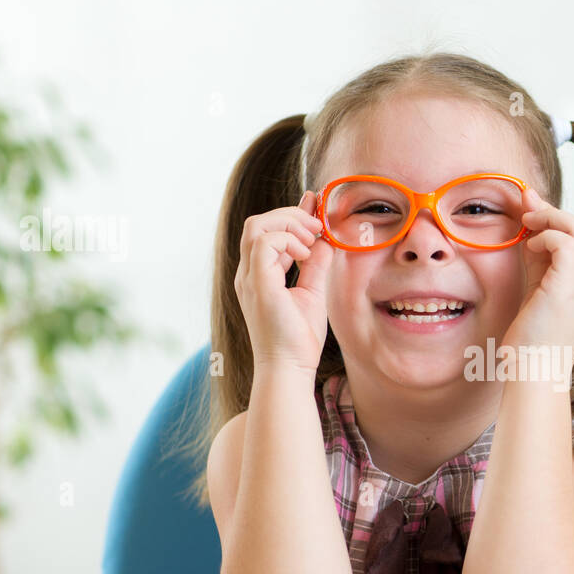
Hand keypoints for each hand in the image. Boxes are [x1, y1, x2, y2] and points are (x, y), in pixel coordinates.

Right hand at [234, 190, 331, 372]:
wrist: (290, 368)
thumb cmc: (298, 338)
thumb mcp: (312, 291)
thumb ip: (316, 264)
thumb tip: (325, 239)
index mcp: (259, 274)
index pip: (267, 231)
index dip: (291, 213)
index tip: (315, 206)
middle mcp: (249, 273)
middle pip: (257, 222)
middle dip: (291, 215)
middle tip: (318, 227)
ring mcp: (249, 278)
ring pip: (256, 225)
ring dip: (288, 224)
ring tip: (312, 239)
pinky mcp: (257, 284)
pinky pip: (263, 242)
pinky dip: (287, 240)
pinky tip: (304, 255)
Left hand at [502, 187, 573, 353]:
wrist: (535, 372)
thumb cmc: (533, 339)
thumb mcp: (537, 289)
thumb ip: (536, 258)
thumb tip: (528, 223)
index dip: (555, 221)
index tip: (531, 211)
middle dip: (551, 212)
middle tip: (525, 207)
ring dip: (547, 219)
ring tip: (525, 225)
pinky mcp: (571, 286)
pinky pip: (565, 242)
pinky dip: (545, 236)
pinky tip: (530, 246)